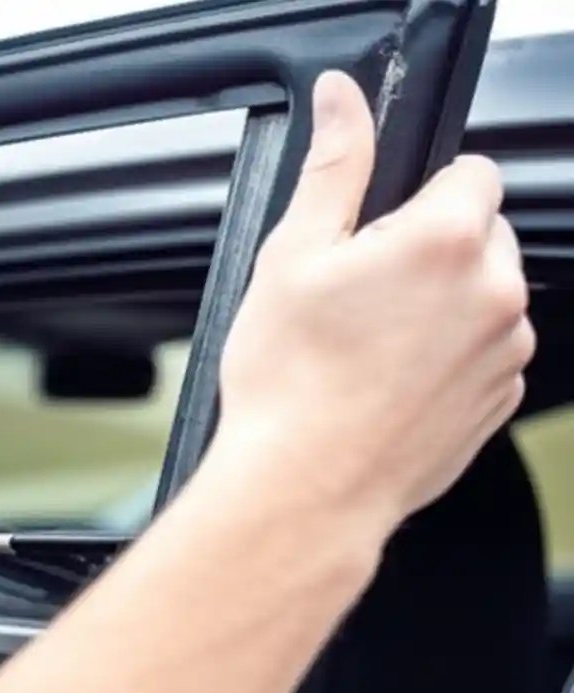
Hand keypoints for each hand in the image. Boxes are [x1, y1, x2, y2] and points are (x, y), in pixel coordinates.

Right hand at [216, 71, 533, 529]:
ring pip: (484, 293)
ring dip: (441, 302)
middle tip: (360, 291)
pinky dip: (447, 354)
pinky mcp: (501, 399)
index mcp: (447, 239)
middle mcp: (496, 290)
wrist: (306, 486)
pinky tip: (387, 378)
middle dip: (430, 247)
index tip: (376, 231)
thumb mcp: (293, 254)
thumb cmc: (290, 380)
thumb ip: (335, 164)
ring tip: (368, 344)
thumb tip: (343, 100)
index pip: (470, 170)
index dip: (417, 192)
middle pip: (481, 232)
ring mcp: (506, 350)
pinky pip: (484, 350)